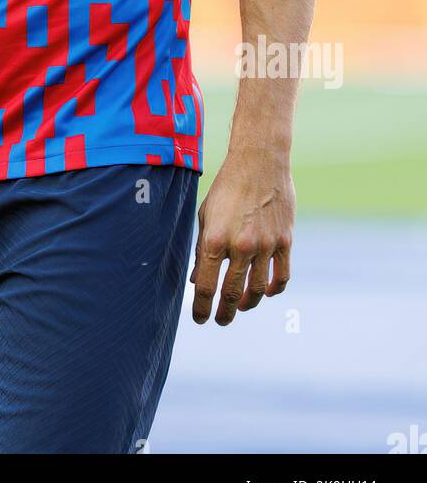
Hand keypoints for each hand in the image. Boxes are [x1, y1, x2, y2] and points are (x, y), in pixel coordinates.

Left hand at [189, 155, 293, 324]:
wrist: (259, 162)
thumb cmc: (227, 188)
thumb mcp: (205, 215)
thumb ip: (201, 249)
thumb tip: (197, 279)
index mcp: (215, 239)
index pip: (206, 286)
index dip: (201, 307)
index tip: (200, 319)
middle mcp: (240, 245)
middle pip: (231, 294)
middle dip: (224, 313)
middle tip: (220, 320)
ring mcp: (265, 245)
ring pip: (258, 290)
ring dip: (248, 304)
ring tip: (240, 306)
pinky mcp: (285, 241)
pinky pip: (282, 276)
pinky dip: (274, 290)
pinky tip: (266, 291)